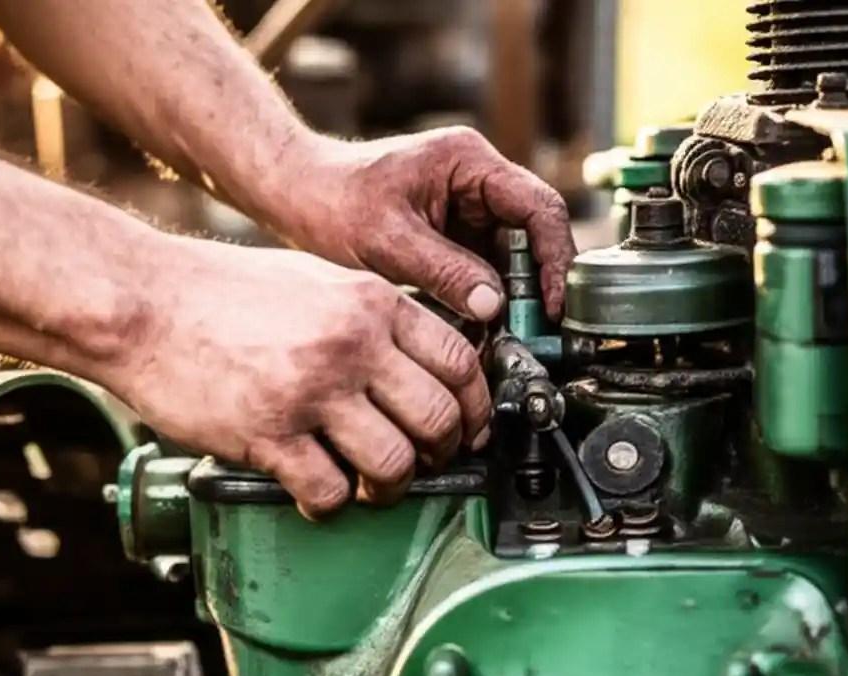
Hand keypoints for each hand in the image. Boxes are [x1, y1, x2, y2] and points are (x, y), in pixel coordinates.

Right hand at [111, 237, 490, 518]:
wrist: (142, 302)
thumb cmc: (226, 292)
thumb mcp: (319, 282)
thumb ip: (375, 317)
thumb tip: (424, 364)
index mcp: (372, 303)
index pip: (461, 363)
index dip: (476, 407)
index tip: (470, 429)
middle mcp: (352, 344)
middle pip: (438, 419)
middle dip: (443, 454)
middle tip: (426, 463)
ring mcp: (310, 391)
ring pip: (393, 464)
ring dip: (392, 488)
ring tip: (371, 486)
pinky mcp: (267, 434)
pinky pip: (328, 490)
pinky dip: (330, 502)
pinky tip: (316, 489)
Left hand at [264, 126, 575, 321]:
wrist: (292, 196)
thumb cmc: (330, 201)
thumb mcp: (387, 240)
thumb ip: (444, 270)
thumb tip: (495, 307)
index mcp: (470, 162)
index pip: (539, 207)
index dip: (554, 258)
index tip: (553, 305)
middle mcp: (477, 182)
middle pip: (533, 235)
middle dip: (538, 285)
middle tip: (539, 333)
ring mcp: (467, 210)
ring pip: (513, 259)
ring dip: (514, 300)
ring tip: (511, 340)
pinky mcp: (454, 237)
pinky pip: (486, 271)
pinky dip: (488, 303)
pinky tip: (483, 334)